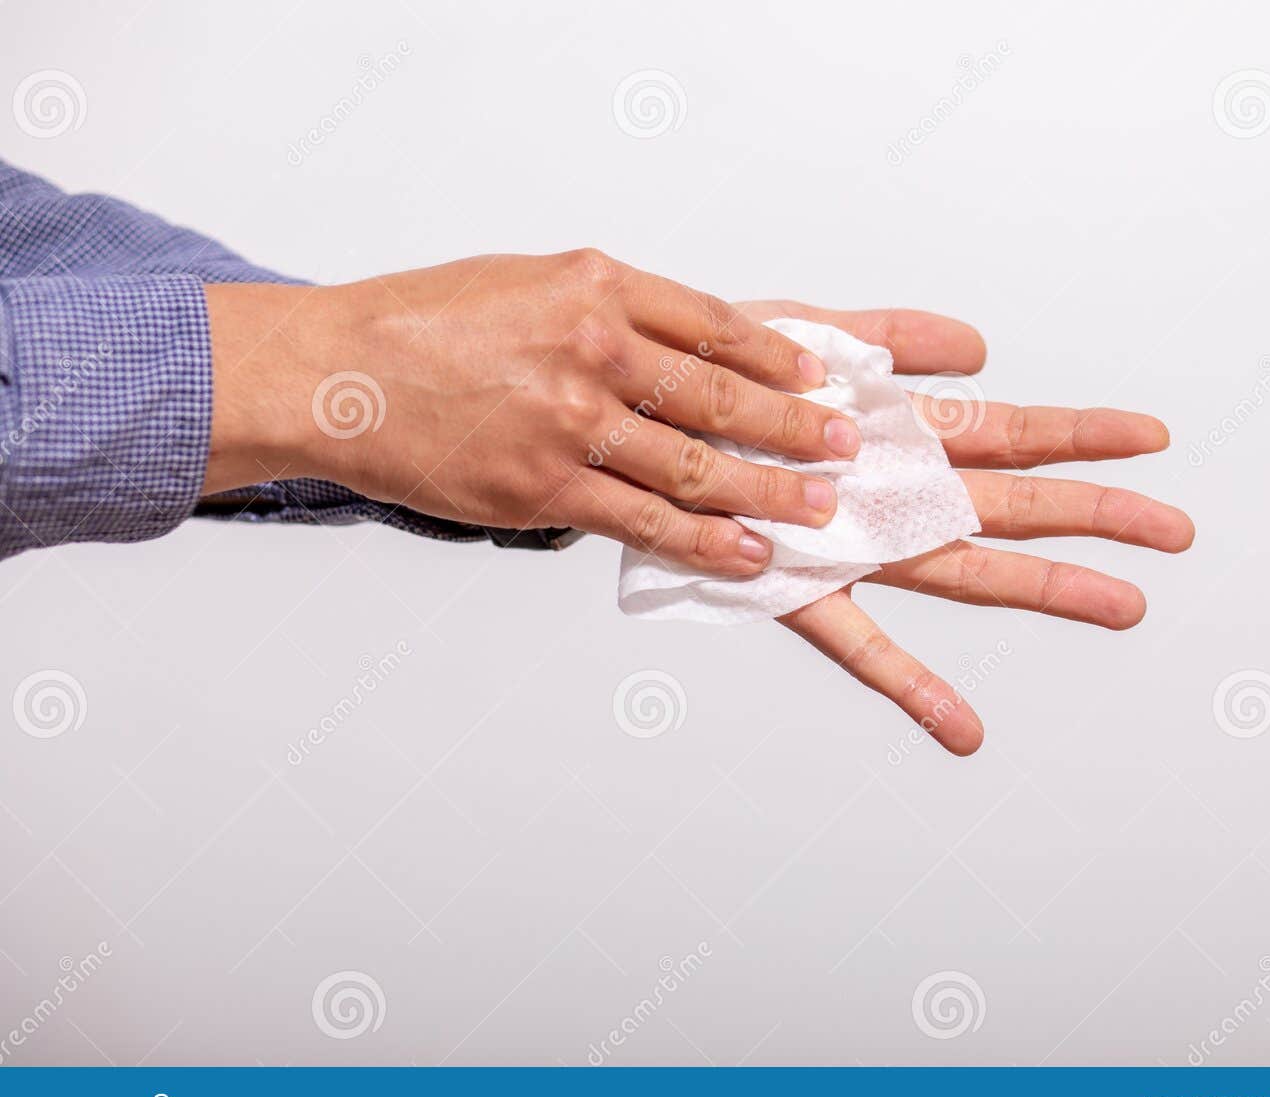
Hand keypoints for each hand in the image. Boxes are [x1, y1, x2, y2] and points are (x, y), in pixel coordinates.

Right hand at [202, 251, 864, 574]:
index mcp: (594, 287)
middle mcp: (591, 351)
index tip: (822, 375)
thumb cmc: (426, 324)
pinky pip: (645, 523)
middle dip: (795, 427)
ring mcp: (570, 425)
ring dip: (769, 493)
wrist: (336, 374)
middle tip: (845, 446)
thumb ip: (609, 309)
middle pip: (722, 397)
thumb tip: (685, 345)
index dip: (780, 356)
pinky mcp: (543, 490)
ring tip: (821, 509)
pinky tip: (749, 555)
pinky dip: (705, 543)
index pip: (714, 324)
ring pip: (695, 467)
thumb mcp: (528, 282)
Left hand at [736, 301, 1194, 756]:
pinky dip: (912, 689)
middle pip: (1014, 502)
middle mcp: (893, 498)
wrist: (637, 422)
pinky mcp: (800, 590)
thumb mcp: (809, 337)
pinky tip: (962, 731)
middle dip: (1097, 514)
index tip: (1153, 436)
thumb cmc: (722, 383)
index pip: (1011, 432)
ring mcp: (857, 550)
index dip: (1082, 434)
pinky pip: (863, 648)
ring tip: (1125, 606)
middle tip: (1177, 529)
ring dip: (1048, 586)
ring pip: (968, 570)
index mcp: (898, 437)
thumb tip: (980, 345)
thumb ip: (890, 337)